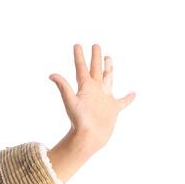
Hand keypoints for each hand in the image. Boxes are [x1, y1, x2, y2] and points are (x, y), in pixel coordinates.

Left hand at [47, 43, 135, 178]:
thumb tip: (51, 75)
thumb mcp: (71, 102)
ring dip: (109, 69)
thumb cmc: (79, 122)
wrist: (88, 138)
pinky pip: (122, 102)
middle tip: (95, 45)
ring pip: (108, 79)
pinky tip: (133, 93)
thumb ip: (63, 87)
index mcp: (85, 88)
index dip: (79, 57)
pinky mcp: (113, 109)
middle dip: (95, 57)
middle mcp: (95, 91)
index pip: (81, 68)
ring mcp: (104, 99)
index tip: (77, 45)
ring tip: (109, 58)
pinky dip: (128, 98)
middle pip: (96, 69)